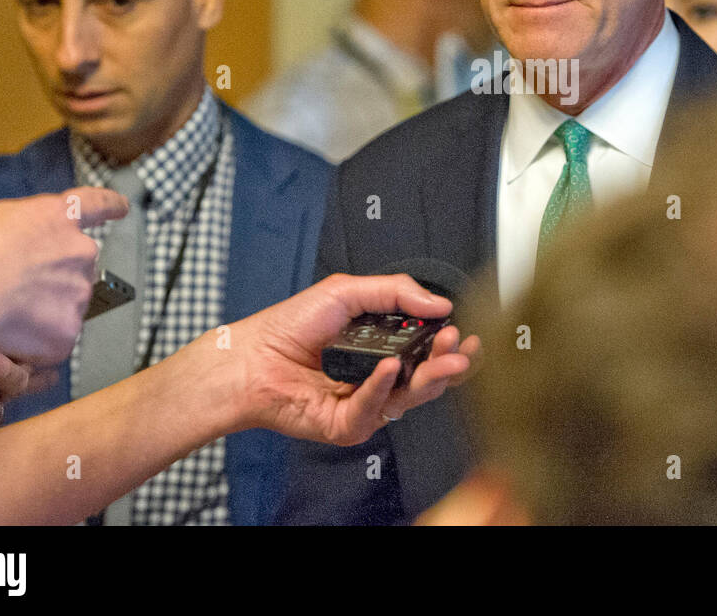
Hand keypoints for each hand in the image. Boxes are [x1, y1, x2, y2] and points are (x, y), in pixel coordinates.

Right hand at [0, 188, 127, 366]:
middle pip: (76, 266)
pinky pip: (52, 339)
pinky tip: (3, 336)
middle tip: (14, 289)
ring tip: (0, 312)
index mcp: (58, 217)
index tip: (122, 207)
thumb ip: (17, 228)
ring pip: (66, 305)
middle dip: (53, 278)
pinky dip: (31, 343)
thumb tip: (15, 241)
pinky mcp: (66, 333)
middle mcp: (80, 252)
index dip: (110, 206)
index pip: (97, 205)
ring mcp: (77, 294)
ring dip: (42, 311)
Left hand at [228, 273, 477, 445]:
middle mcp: (380, 377)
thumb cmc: (290, 326)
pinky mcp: (348, 424)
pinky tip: (389, 369)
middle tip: (458, 346)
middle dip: (451, 363)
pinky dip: (384, 388)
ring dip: (431, 377)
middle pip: (430, 378)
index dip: (451, 345)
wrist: (251, 357)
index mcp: (385, 347)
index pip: (430, 351)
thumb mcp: (346, 291)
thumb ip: (396, 292)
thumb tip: (439, 302)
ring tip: (442, 359)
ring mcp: (367, 403)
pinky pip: (376, 410)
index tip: (465, 332)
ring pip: (412, 398)